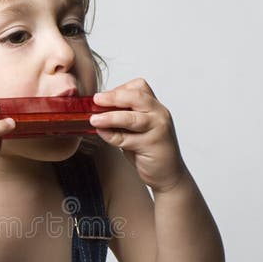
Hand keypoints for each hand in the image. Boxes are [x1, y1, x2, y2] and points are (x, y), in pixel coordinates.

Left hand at [90, 78, 186, 192]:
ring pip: (132, 118)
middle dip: (113, 97)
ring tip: (94, 119)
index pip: (139, 87)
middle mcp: (159, 114)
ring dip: (110, 117)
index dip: (119, 89)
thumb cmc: (149, 150)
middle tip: (96, 100)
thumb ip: (123, 117)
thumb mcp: (137, 129)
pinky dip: (111, 135)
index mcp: (155, 107)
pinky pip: (127, 138)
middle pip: (136, 97)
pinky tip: (102, 133)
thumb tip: (97, 109)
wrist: (168, 174)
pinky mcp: (152, 145)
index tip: (102, 97)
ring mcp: (158, 129)